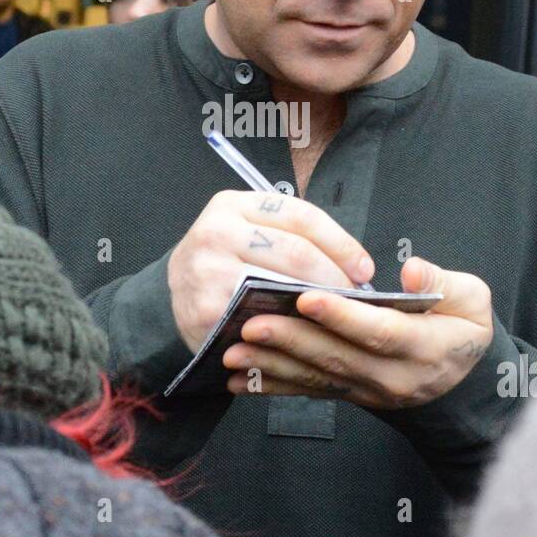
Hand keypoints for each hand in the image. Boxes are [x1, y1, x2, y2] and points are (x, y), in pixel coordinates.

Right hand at [167, 189, 374, 352]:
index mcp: (232, 204)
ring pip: (282, 285)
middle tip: (356, 297)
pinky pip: (262, 318)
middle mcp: (216, 231)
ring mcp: (208, 270)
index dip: (341, 243)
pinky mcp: (207, 309)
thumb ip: (289, 235)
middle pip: (296, 251)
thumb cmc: (224, 262)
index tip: (365, 269)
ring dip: (318, 302)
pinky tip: (308, 331)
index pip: (301, 216)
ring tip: (337, 313)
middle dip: (335, 277)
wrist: (172, 296)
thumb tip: (352, 262)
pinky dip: (292, 325)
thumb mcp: (247, 231)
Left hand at [221, 255, 493, 409]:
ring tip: (234, 352)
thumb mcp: (473, 301)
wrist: (461, 384)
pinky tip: (240, 379)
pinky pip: (308, 392)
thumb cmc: (463, 330)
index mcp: (424, 348)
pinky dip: (272, 385)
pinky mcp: (348, 395)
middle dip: (292, 340)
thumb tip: (413, 271)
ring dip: (272, 365)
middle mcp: (392, 376)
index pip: (379, 332)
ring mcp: (367, 391)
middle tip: (251, 323)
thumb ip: (445, 284)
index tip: (307, 297)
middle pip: (337, 357)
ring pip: (316, 377)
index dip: (342, 316)